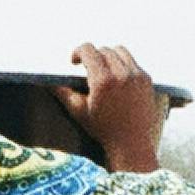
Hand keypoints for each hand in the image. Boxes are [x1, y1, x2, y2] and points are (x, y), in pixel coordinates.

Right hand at [57, 43, 161, 171]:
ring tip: (103, 69)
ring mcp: (136, 75)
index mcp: (102, 80)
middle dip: (93, 56)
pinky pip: (133, 62)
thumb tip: (47, 82)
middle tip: (87, 69)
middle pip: (103, 50)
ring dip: (109, 56)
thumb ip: (63, 93)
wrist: (132, 144)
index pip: (88, 50)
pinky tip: (118, 78)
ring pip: (120, 51)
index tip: (74, 61)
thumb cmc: (103, 130)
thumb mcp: (79, 112)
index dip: (77, 52)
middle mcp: (121, 74)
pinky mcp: (147, 79)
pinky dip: (123, 65)